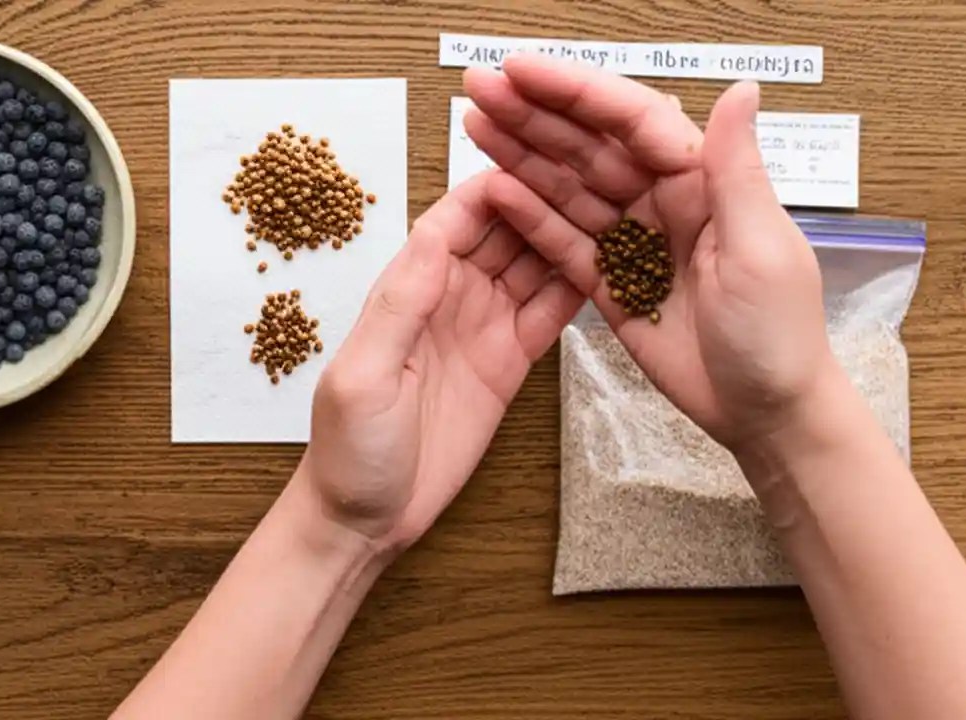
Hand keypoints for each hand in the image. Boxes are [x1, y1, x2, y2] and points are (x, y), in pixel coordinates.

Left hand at [299, 173, 583, 549]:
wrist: (365, 517)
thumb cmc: (348, 449)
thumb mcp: (365, 375)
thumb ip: (400, 305)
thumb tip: (431, 234)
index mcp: (407, 289)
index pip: (454, 220)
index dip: (494, 189)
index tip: (538, 162)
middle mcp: (448, 297)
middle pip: (501, 231)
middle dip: (541, 200)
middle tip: (596, 178)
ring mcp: (481, 326)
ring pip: (531, 264)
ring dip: (566, 238)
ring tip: (616, 212)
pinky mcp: (508, 362)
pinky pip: (547, 313)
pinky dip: (576, 290)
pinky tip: (612, 269)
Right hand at [463, 55, 835, 449]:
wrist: (766, 413)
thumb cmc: (779, 333)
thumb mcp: (762, 248)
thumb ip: (737, 169)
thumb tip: (740, 89)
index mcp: (702, 181)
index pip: (631, 120)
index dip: (575, 92)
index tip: (524, 72)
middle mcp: (663, 201)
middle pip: (589, 145)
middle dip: (534, 113)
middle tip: (480, 89)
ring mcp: (632, 241)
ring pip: (567, 187)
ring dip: (521, 155)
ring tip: (475, 126)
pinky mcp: (610, 282)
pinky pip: (563, 241)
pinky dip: (529, 218)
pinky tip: (495, 191)